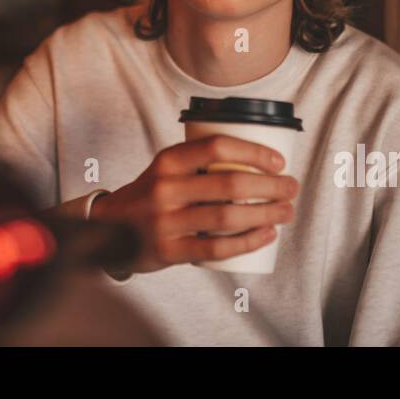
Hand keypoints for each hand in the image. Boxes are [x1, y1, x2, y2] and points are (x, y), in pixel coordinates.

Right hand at [88, 134, 297, 274]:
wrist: (107, 230)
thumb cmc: (150, 195)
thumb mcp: (164, 169)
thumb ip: (198, 163)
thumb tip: (258, 160)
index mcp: (166, 161)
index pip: (216, 147)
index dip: (253, 152)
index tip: (278, 161)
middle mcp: (164, 189)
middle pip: (230, 184)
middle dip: (271, 186)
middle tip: (291, 187)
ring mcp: (165, 222)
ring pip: (227, 218)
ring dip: (266, 214)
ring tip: (286, 211)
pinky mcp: (169, 251)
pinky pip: (216, 248)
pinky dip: (247, 242)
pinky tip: (266, 236)